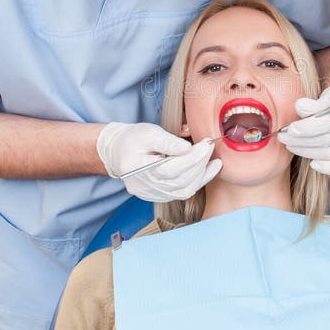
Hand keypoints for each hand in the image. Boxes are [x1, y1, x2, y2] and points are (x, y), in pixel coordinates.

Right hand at [97, 122, 221, 201]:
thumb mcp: (148, 132)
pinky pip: (181, 193)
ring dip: (202, 175)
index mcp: (137, 168)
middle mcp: (144, 186)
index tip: (206, 144)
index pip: (171, 168)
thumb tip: (188, 149)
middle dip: (200, 164)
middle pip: (180, 181)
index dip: (193, 158)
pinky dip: (196, 182)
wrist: (117, 152)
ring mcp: (150, 194)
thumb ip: (168, 141)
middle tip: (209, 148)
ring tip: (212, 161)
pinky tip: (205, 170)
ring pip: (183, 191)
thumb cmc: (132, 139)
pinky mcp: (157, 196)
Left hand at [278, 84, 329, 175]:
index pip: (329, 121)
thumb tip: (299, 107)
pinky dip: (328, 167)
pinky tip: (313, 164)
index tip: (289, 129)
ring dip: (308, 152)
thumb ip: (314, 103)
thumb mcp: (329, 95)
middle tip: (284, 138)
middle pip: (328, 139)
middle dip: (301, 141)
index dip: (307, 127)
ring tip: (292, 146)